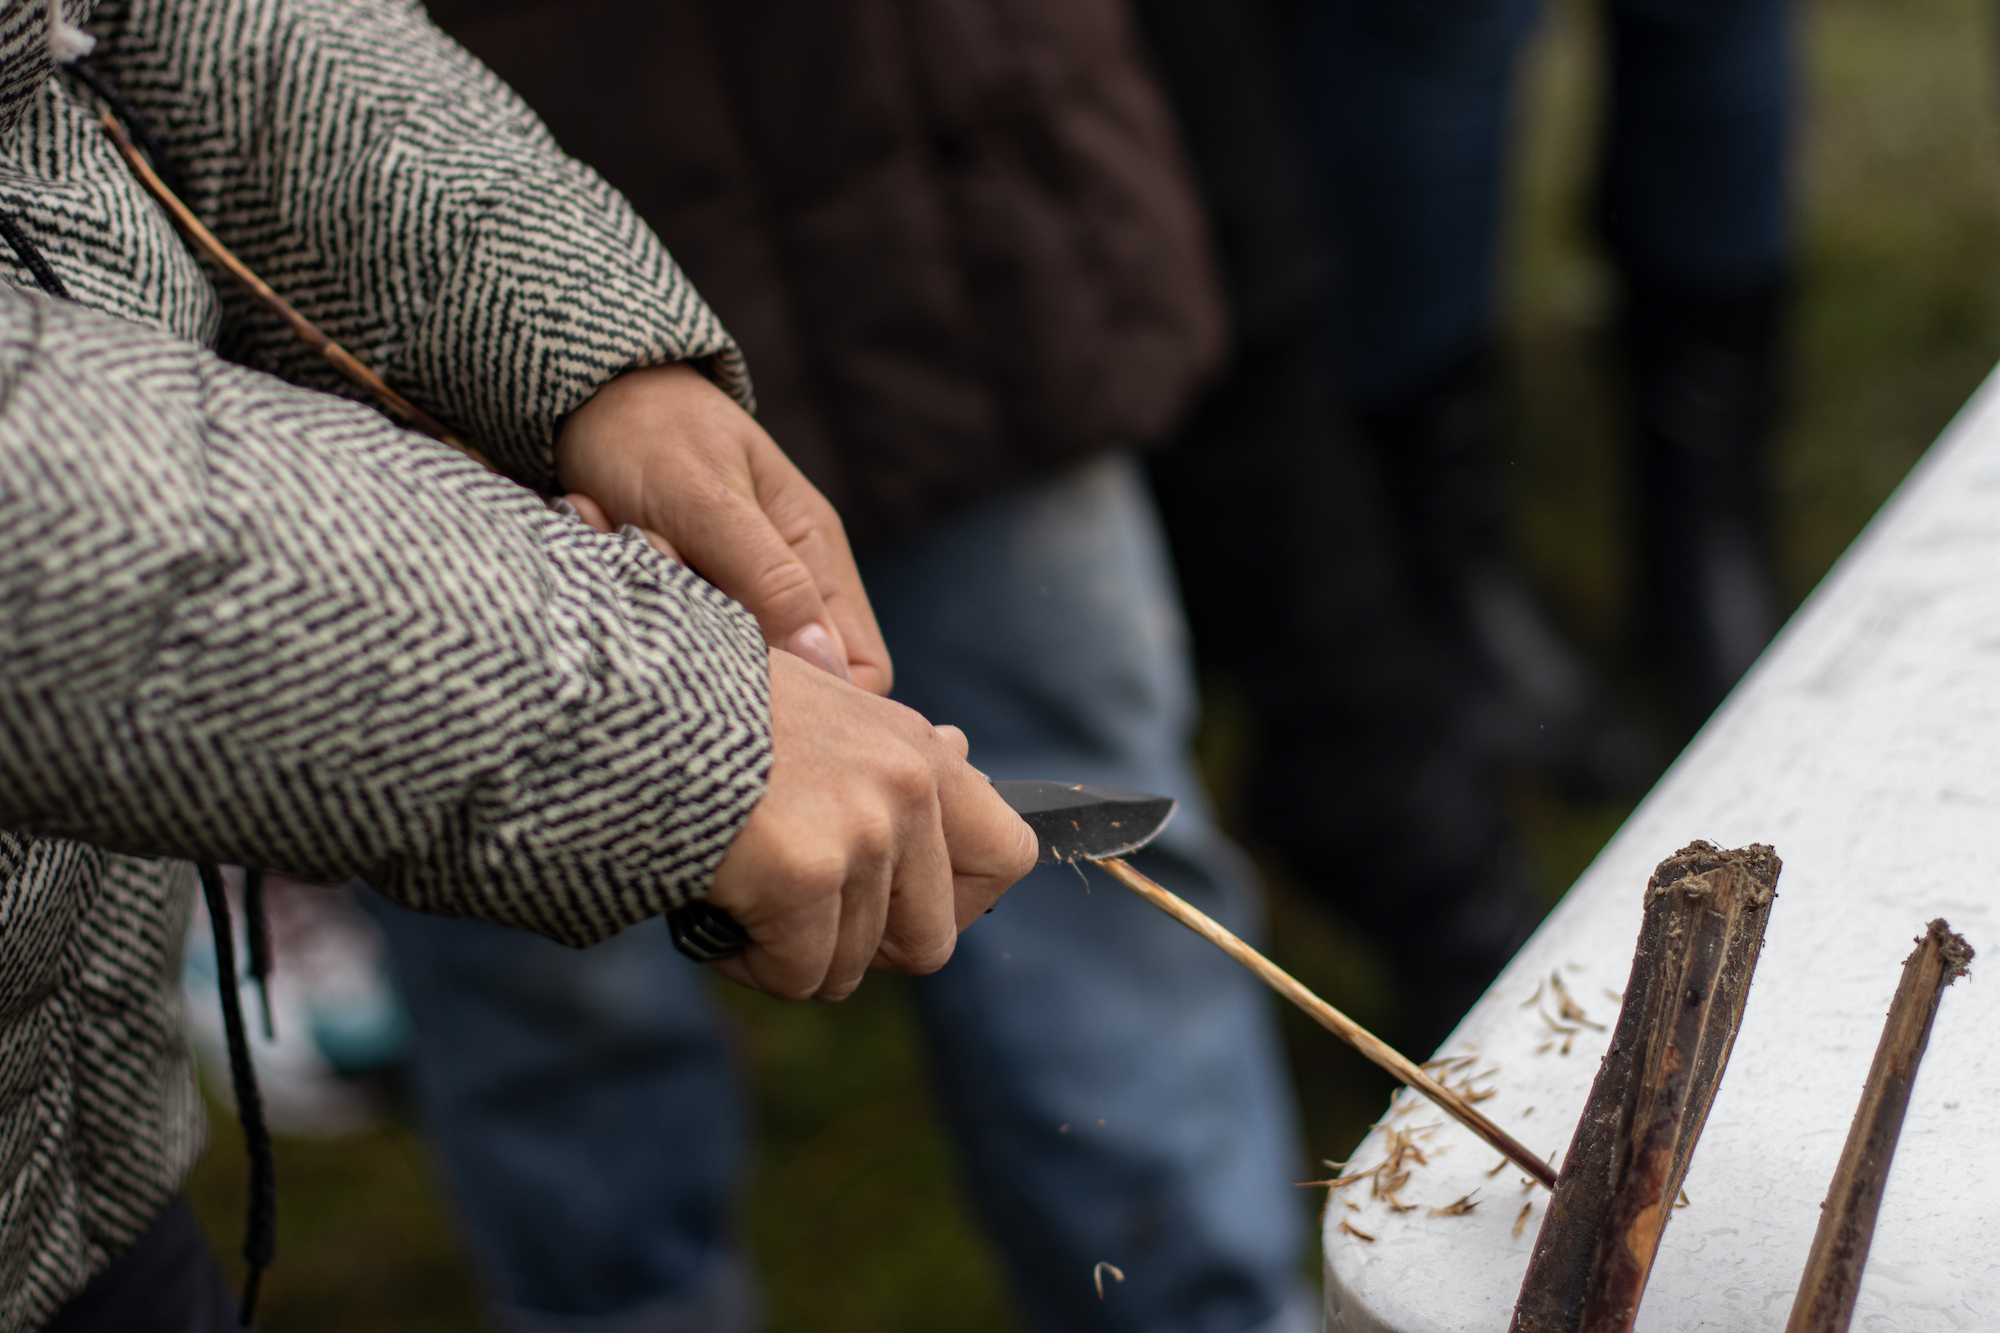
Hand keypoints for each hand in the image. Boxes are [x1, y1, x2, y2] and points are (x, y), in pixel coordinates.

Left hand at [556, 363, 891, 693]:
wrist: (584, 395)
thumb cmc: (653, 432)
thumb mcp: (710, 501)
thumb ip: (771, 580)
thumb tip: (828, 669)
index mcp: (818, 558)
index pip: (859, 671)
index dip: (823, 699)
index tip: (753, 686)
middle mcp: (789, 585)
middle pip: (791, 678)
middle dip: (728, 662)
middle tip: (670, 608)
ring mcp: (737, 596)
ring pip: (726, 663)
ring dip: (673, 633)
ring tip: (632, 561)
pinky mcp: (688, 601)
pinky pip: (676, 639)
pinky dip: (639, 612)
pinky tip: (610, 559)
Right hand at [705, 651, 1037, 1000]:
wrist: (622, 706)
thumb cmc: (704, 706)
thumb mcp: (815, 698)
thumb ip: (884, 743)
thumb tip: (960, 750)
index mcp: (918, 749)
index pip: (1008, 857)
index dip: (954, 904)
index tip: (892, 905)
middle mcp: (908, 787)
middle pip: (928, 942)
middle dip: (858, 951)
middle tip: (794, 918)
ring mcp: (864, 830)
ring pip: (850, 968)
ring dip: (787, 955)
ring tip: (735, 893)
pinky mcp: (807, 872)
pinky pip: (800, 975)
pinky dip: (750, 964)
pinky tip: (714, 910)